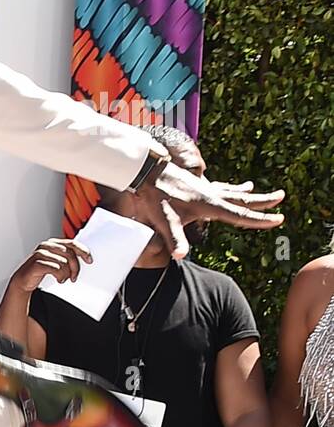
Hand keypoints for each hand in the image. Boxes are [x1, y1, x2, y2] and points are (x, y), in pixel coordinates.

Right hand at [10, 238, 92, 293]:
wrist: (23, 280)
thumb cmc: (40, 270)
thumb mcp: (56, 261)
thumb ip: (67, 256)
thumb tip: (83, 257)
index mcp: (53, 243)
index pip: (72, 244)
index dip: (83, 251)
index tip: (89, 260)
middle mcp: (46, 246)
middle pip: (70, 254)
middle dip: (75, 267)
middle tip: (74, 276)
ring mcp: (40, 253)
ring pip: (64, 262)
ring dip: (66, 274)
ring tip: (63, 278)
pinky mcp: (37, 263)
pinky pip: (56, 269)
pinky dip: (60, 276)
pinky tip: (58, 279)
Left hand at [140, 162, 283, 259]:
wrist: (145, 170)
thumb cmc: (154, 196)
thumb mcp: (164, 220)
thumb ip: (174, 239)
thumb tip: (180, 256)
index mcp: (209, 205)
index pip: (240, 215)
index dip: (260, 220)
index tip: (280, 219)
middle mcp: (211, 195)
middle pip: (242, 200)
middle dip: (263, 200)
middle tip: (282, 195)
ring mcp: (204, 188)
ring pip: (231, 191)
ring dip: (245, 192)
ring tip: (254, 187)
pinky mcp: (194, 185)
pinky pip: (217, 187)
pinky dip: (227, 188)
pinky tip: (227, 187)